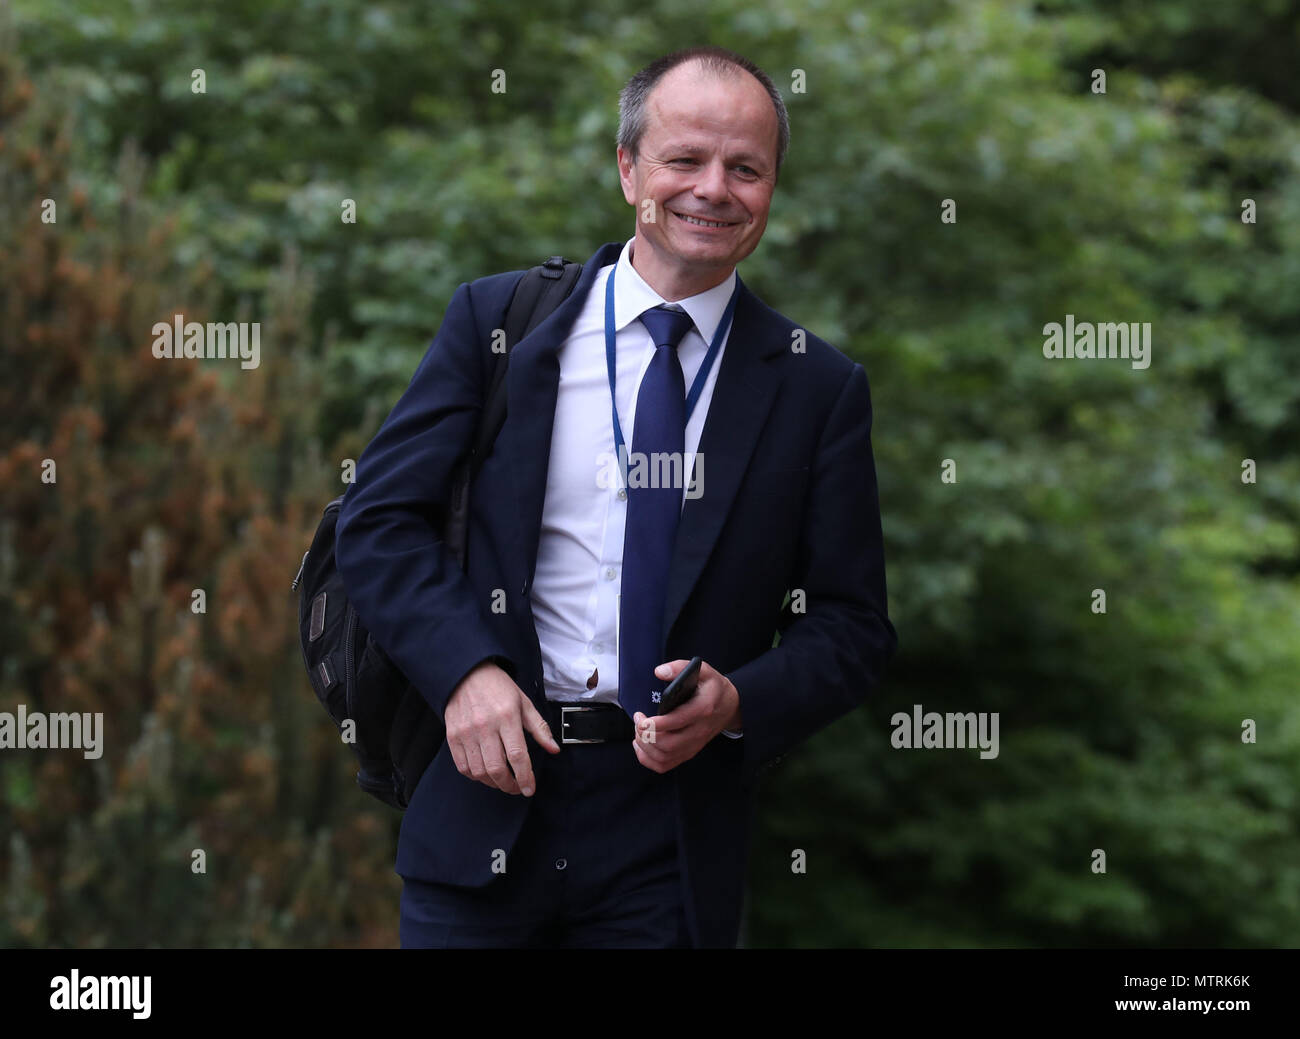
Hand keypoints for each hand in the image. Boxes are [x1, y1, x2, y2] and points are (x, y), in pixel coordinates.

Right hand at [443, 660, 559, 795]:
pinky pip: (463, 767)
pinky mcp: (453, 737)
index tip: (529, 788)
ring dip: (493, 783)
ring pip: (480, 771)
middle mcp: (485, 726)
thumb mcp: (524, 703)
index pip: (517, 755)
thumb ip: (540, 728)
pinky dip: (475, 776)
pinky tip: (485, 773)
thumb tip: (554, 749)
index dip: (525, 777)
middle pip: (497, 768)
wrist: (467, 674)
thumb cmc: (498, 688)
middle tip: (517, 788)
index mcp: (507, 716)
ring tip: (503, 781)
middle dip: (510, 785)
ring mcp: (466, 732)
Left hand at [631, 659, 740, 773]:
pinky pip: (665, 765)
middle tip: (639, 720)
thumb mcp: (703, 671)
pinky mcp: (688, 752)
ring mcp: (693, 745)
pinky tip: (642, 744)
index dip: (657, 724)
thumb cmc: (713, 688)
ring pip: (664, 757)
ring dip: (645, 746)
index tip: (642, 719)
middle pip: (668, 744)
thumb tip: (659, 672)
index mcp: (703, 709)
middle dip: (646, 735)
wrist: (730, 706)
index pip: (679, 721)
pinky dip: (648, 758)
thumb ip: (680, 667)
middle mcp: (698, 731)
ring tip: (639, 730)